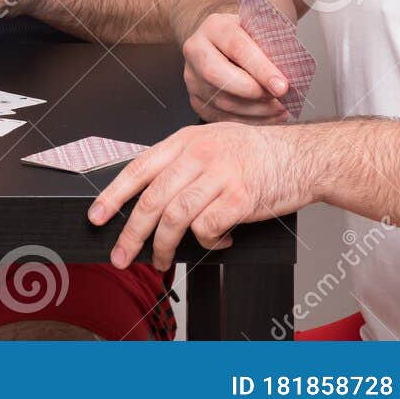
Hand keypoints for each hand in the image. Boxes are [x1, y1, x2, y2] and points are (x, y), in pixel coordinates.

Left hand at [87, 122, 315, 270]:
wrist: (303, 156)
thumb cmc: (258, 154)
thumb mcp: (212, 143)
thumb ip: (181, 165)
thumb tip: (148, 201)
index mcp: (186, 140)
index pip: (138, 168)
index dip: (113, 195)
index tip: (96, 217)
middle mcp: (199, 154)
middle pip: (152, 200)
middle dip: (131, 234)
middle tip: (121, 255)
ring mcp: (219, 174)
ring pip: (175, 218)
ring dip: (165, 246)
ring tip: (165, 258)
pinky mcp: (240, 197)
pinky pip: (207, 228)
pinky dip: (208, 242)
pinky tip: (218, 240)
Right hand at [182, 11, 290, 123]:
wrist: (229, 44)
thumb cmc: (251, 38)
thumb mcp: (261, 32)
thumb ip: (271, 48)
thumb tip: (290, 75)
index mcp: (214, 26)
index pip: (237, 47)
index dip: (261, 69)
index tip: (283, 86)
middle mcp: (196, 50)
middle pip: (217, 75)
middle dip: (253, 92)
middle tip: (281, 101)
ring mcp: (192, 76)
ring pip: (222, 100)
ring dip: (256, 110)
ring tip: (281, 110)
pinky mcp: (196, 98)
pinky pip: (221, 116)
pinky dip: (249, 121)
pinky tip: (269, 117)